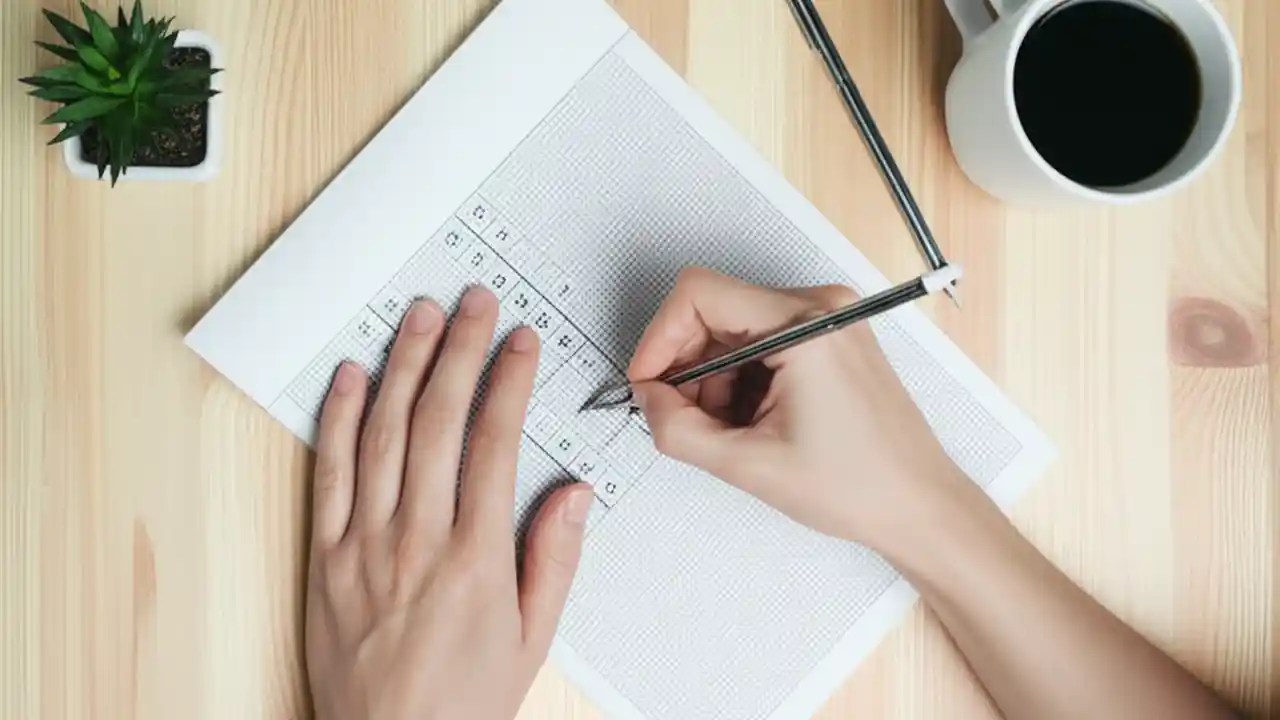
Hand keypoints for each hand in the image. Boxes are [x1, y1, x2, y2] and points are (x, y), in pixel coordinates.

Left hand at [305, 287, 594, 719]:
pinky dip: (339, 419)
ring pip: (382, 435)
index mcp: (476, 558)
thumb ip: (554, 559)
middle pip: (436, 422)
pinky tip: (353, 377)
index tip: (519, 342)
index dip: (508, 381)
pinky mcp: (326, 556)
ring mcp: (365, 545)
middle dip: (458, 351)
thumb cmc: (464, 699)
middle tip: (471, 304)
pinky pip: (330, 474)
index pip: (493, 444)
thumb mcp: (533, 638)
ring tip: (417, 317)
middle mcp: (417, 540)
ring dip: (401, 367)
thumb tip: (571, 493)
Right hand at [628, 268, 966, 551]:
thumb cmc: (857, 486)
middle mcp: (818, 305)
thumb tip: (645, 398)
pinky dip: (740, 379)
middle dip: (686, 366)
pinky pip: (761, 341)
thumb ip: (679, 429)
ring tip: (730, 432)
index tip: (647, 385)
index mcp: (803, 324)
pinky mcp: (829, 337)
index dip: (658, 338)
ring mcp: (827, 318)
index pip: (698, 294)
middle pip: (714, 310)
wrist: (920, 505)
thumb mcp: (749, 466)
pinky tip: (752, 422)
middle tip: (683, 419)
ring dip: (713, 378)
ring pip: (734, 329)